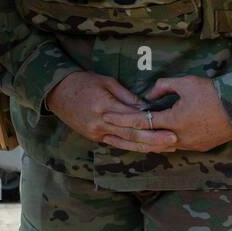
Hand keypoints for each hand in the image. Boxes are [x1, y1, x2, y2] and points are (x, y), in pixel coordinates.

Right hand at [45, 71, 177, 152]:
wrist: (57, 92)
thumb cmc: (83, 82)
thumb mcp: (107, 82)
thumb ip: (126, 96)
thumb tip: (145, 106)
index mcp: (105, 107)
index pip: (133, 117)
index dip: (152, 122)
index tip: (169, 123)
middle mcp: (101, 124)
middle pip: (132, 135)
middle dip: (154, 139)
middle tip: (173, 141)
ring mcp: (96, 133)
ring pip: (125, 144)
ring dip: (146, 147)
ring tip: (165, 148)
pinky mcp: (93, 137)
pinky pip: (116, 144)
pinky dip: (132, 146)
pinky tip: (146, 148)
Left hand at [102, 76, 231, 152]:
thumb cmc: (212, 92)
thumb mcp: (185, 83)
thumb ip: (163, 87)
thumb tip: (148, 96)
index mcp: (173, 121)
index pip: (141, 121)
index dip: (122, 119)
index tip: (106, 117)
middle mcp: (179, 138)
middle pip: (148, 139)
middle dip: (129, 136)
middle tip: (111, 133)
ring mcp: (190, 145)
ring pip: (162, 145)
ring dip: (148, 140)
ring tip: (132, 136)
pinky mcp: (200, 148)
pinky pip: (177, 146)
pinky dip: (166, 141)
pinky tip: (159, 137)